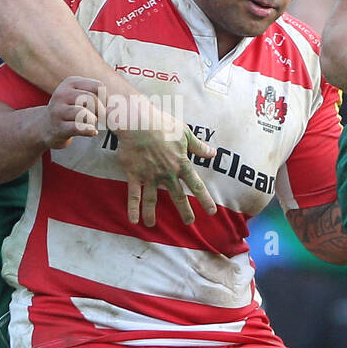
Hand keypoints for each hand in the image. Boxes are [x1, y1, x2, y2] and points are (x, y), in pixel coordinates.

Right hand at [43, 77, 103, 148]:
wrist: (45, 126)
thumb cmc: (70, 110)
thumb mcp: (81, 97)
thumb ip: (99, 97)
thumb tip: (117, 107)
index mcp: (70, 83)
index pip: (98, 86)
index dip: (106, 98)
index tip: (105, 107)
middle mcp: (62, 94)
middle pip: (92, 99)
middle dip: (101, 110)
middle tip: (101, 118)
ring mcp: (58, 110)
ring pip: (84, 112)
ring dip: (93, 120)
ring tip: (92, 122)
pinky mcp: (58, 127)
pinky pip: (78, 127)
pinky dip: (89, 130)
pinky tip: (92, 131)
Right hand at [113, 97, 216, 227]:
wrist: (137, 122)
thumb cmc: (162, 124)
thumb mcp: (185, 133)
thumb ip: (199, 146)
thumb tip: (213, 153)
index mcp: (181, 164)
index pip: (196, 186)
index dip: (205, 199)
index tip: (211, 212)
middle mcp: (167, 173)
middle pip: (177, 196)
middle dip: (184, 211)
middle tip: (189, 222)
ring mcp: (150, 176)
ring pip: (152, 199)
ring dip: (151, 214)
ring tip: (151, 225)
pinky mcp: (134, 175)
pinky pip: (133, 195)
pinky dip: (133, 208)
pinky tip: (133, 220)